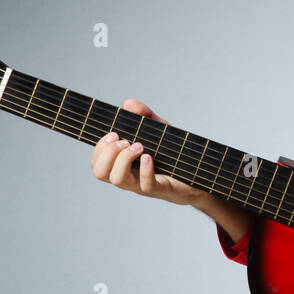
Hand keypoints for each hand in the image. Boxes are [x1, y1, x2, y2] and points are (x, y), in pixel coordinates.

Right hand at [89, 98, 209, 206]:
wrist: (197, 173)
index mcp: (122, 165)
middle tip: (125, 141)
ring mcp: (142, 185)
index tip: (114, 133)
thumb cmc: (173, 153)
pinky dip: (145, 169)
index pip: (96, 163)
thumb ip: (144, 116)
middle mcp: (128, 177)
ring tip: (139, 146)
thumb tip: (128, 103)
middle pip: (100, 173)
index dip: (99, 148)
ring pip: (118, 180)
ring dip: (123, 160)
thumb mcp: (159, 130)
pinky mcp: (160, 189)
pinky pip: (146, 185)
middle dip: (107, 153)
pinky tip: (149, 156)